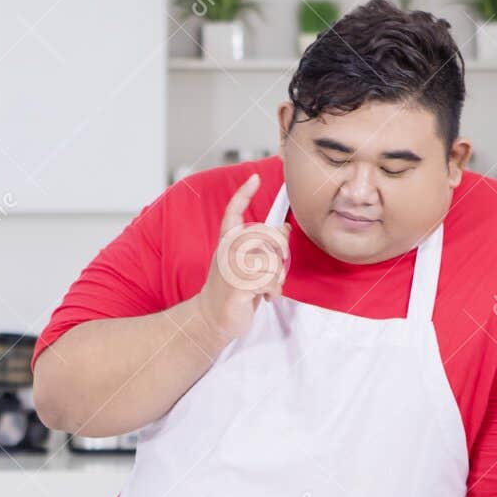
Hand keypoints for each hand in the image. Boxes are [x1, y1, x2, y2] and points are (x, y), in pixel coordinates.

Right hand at [194, 173, 289, 345]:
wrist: (211, 318)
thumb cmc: (232, 291)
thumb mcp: (246, 265)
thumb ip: (262, 247)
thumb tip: (284, 227)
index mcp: (227, 242)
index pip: (233, 212)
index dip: (244, 194)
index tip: (254, 178)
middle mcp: (227, 251)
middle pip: (267, 236)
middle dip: (280, 253)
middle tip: (275, 268)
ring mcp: (230, 268)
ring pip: (272, 262)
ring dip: (276, 279)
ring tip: (265, 289)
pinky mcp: (236, 286)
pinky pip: (269, 281)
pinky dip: (272, 292)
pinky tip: (263, 298)